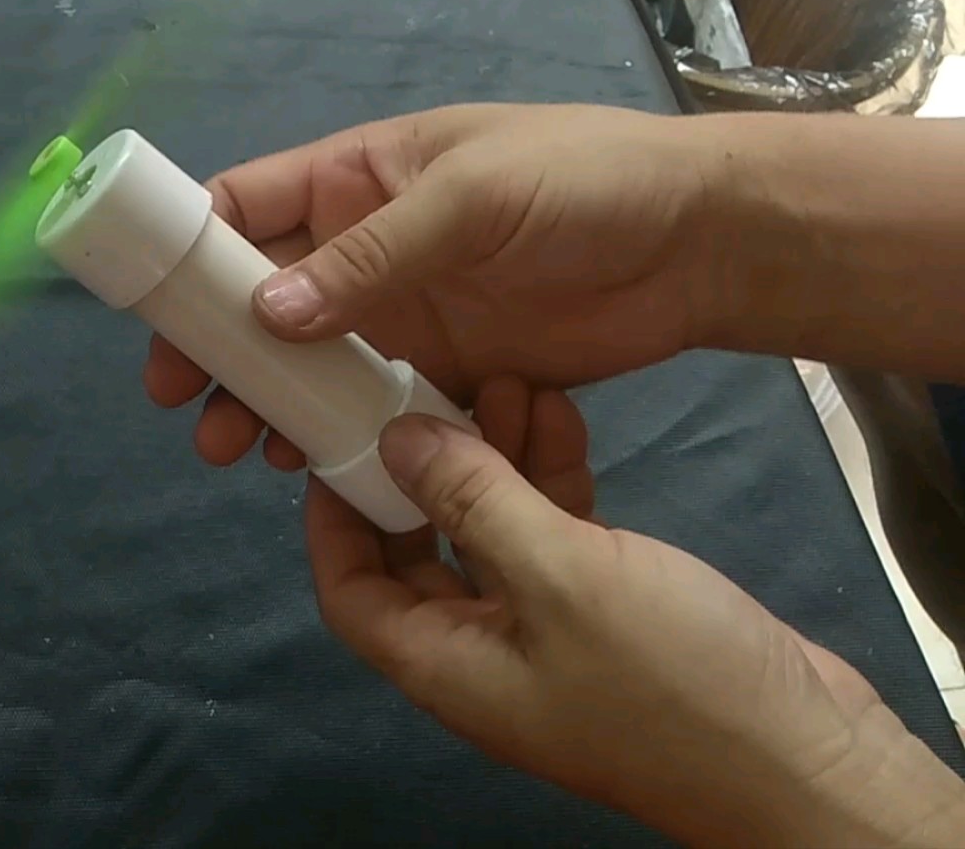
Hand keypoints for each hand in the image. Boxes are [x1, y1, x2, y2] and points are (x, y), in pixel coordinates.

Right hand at [144, 102, 735, 470]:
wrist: (700, 243)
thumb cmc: (584, 184)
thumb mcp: (472, 196)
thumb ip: (373, 256)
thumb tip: (268, 313)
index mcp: (362, 176)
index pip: (249, 205)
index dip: (191, 253)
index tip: (154, 314)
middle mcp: (367, 245)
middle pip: (262, 295)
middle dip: (215, 346)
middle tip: (183, 403)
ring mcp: (404, 312)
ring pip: (307, 359)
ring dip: (264, 399)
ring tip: (235, 450)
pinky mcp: (445, 369)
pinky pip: (369, 403)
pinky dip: (332, 432)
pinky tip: (307, 464)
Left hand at [328, 379, 964, 846]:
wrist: (808, 762)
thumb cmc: (668, 679)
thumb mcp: (560, 576)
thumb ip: (472, 502)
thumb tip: (394, 441)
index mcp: (446, 664)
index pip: (351, 590)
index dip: (335, 518)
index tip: (340, 437)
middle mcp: (485, 653)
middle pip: (420, 554)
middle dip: (424, 471)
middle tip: (430, 389)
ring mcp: (550, 636)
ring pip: (495, 535)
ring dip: (495, 462)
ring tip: (507, 380)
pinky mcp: (609, 615)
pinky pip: (557, 537)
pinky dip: (553, 481)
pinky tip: (560, 415)